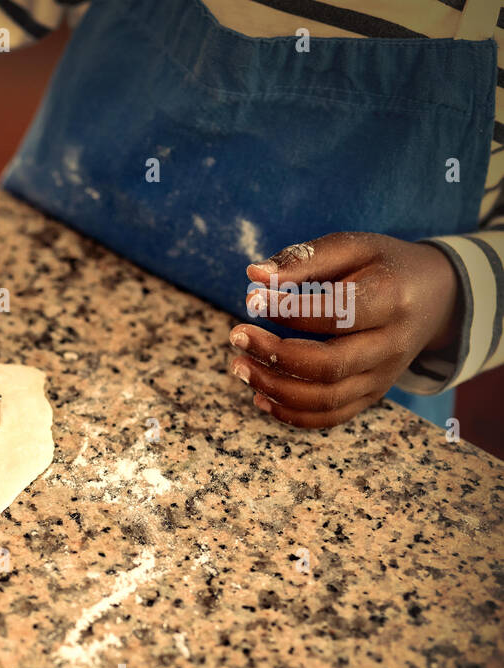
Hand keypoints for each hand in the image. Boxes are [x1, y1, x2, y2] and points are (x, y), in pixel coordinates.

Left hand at [229, 232, 461, 427]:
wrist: (435, 297)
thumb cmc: (385, 267)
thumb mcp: (354, 247)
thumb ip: (305, 259)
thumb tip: (254, 274)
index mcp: (391, 300)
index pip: (335, 315)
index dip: (288, 310)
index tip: (252, 299)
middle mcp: (391, 345)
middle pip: (328, 366)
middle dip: (274, 355)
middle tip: (236, 336)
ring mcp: (383, 376)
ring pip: (326, 398)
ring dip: (274, 388)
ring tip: (239, 367)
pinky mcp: (372, 394)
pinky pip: (331, 416)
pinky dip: (292, 414)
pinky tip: (260, 397)